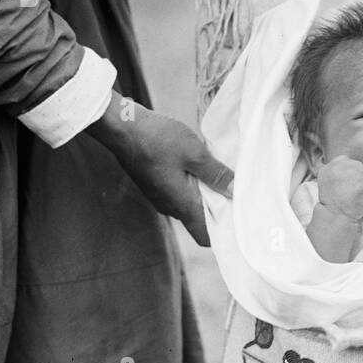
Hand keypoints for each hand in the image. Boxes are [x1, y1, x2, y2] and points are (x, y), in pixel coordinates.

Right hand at [86, 91, 232, 246]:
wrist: (121, 126)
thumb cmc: (157, 139)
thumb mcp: (195, 153)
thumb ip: (216, 174)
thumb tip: (236, 190)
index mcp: (181, 205)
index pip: (204, 237)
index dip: (223, 232)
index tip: (240, 218)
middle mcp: (169, 207)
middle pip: (199, 219)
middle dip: (218, 208)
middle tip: (238, 190)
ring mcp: (160, 196)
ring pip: (189, 203)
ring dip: (205, 192)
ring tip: (222, 174)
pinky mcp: (154, 184)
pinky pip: (178, 191)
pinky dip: (192, 183)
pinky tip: (201, 165)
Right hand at [316, 155, 362, 220]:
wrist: (336, 217)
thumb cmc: (335, 204)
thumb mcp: (330, 182)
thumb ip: (340, 171)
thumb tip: (356, 165)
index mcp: (331, 166)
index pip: (352, 163)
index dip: (354, 176)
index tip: (347, 188)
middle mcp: (340, 166)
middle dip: (362, 181)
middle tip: (352, 194)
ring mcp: (351, 172)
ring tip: (357, 196)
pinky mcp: (362, 181)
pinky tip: (360, 200)